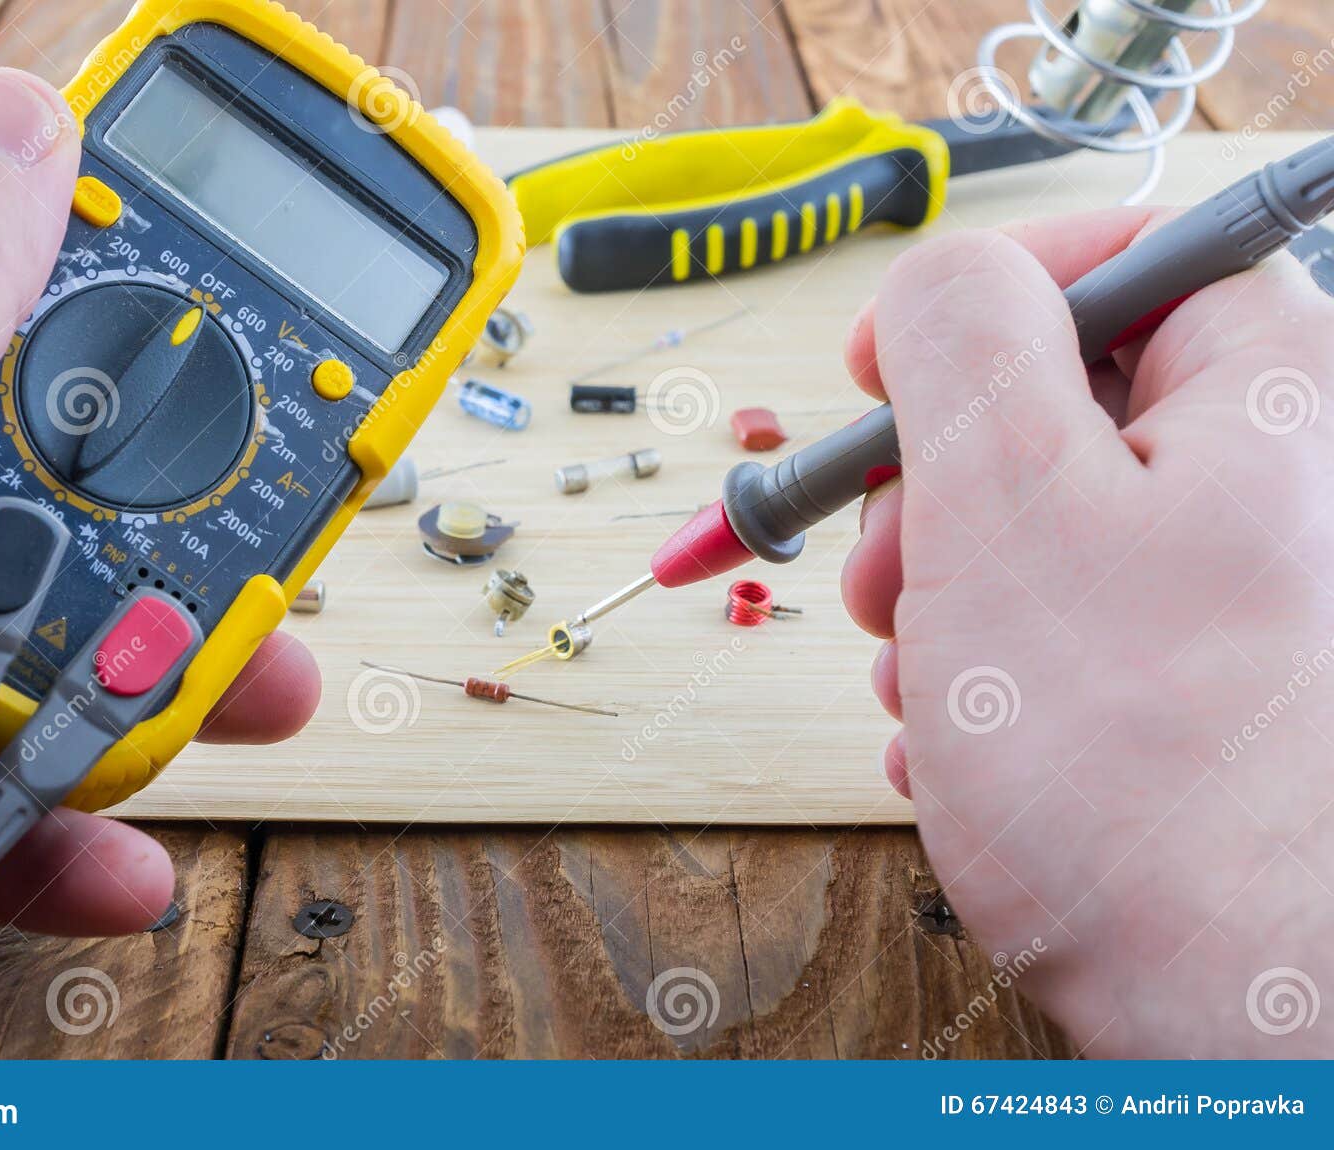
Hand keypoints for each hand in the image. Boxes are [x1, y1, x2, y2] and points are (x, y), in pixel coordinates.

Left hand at [0, 70, 319, 1057]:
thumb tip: (18, 128)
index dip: (81, 272)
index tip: (206, 287)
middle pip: (22, 462)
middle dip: (145, 522)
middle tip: (234, 521)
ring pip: (40, 617)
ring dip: (145, 680)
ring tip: (215, 703)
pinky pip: (8, 764)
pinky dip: (78, 814)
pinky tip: (110, 842)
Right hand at [841, 210, 1333, 1056]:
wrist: (1251, 1014)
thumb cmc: (1141, 767)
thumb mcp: (1003, 497)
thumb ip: (958, 336)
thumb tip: (935, 283)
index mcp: (1267, 392)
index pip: (1119, 260)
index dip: (974, 303)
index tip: (874, 369)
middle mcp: (1282, 483)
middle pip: (1065, 410)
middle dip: (939, 489)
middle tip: (891, 572)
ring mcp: (1251, 596)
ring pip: (1051, 535)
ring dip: (949, 599)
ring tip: (927, 685)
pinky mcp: (1216, 693)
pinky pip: (1074, 633)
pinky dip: (994, 673)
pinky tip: (965, 743)